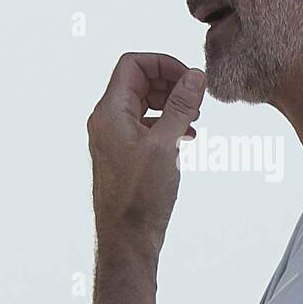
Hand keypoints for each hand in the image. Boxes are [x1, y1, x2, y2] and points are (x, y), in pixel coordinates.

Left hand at [87, 53, 205, 251]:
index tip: (189, 78)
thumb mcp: (166, 145)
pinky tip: (187, 136)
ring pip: (143, 103)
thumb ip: (181, 106)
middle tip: (196, 98)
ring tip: (195, 117)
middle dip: (170, 83)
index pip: (132, 64)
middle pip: (138, 81)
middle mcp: (107, 121)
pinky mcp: (124, 154)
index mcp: (110, 112)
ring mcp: (114, 138)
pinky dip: (167, 122)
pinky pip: (145, 125)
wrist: (127, 239)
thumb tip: (194, 75)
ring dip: (171, 103)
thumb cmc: (140, 197)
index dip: (163, 64)